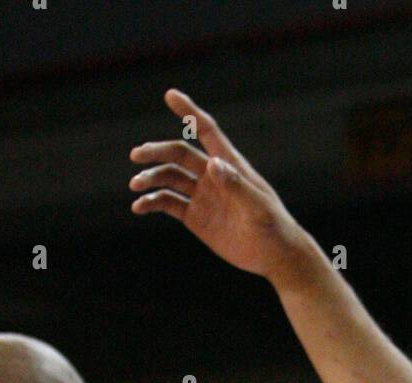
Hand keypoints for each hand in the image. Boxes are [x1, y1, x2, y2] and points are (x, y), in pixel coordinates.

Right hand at [129, 89, 302, 280]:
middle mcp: (213, 176)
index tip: (170, 95)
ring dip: (151, 179)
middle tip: (137, 156)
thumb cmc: (273, 228)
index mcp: (230, 166)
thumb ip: (236, 185)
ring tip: (135, 186)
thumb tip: (212, 163)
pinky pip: (169, 204)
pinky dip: (152, 202)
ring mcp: (203, 196)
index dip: (189, 112)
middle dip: (157, 152)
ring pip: (170, 178)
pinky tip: (139, 207)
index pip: (207, 132)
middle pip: (179, 155)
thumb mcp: (257, 208)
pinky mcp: (196, 218)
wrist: (275, 257)